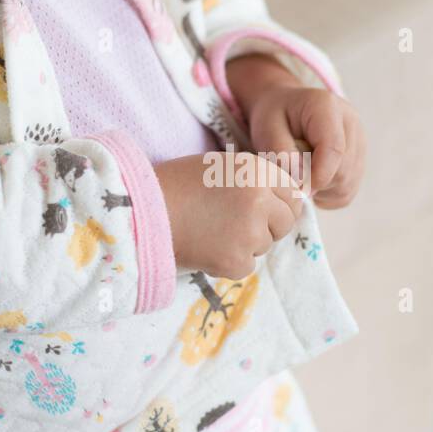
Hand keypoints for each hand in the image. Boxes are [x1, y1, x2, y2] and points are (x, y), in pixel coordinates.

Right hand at [153, 152, 302, 279]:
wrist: (140, 212)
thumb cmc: (176, 185)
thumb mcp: (221, 167)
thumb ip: (255, 180)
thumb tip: (288, 199)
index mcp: (257, 171)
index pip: (292, 193)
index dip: (277, 201)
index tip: (260, 207)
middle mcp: (260, 201)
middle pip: (286, 222)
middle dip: (268, 224)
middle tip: (236, 222)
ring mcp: (250, 234)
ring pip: (265, 244)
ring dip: (248, 242)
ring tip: (214, 230)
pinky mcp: (237, 262)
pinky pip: (248, 264)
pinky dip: (231, 260)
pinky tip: (208, 246)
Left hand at [228, 53, 364, 208]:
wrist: (284, 108)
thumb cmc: (274, 116)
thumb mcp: (266, 128)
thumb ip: (282, 153)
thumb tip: (303, 182)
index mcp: (328, 107)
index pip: (334, 149)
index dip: (317, 176)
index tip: (298, 188)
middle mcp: (351, 122)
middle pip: (343, 170)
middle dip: (315, 182)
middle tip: (291, 176)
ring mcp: (359, 141)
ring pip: (347, 184)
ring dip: (321, 190)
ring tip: (300, 174)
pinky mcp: (359, 159)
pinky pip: (347, 191)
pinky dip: (327, 194)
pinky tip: (311, 179)